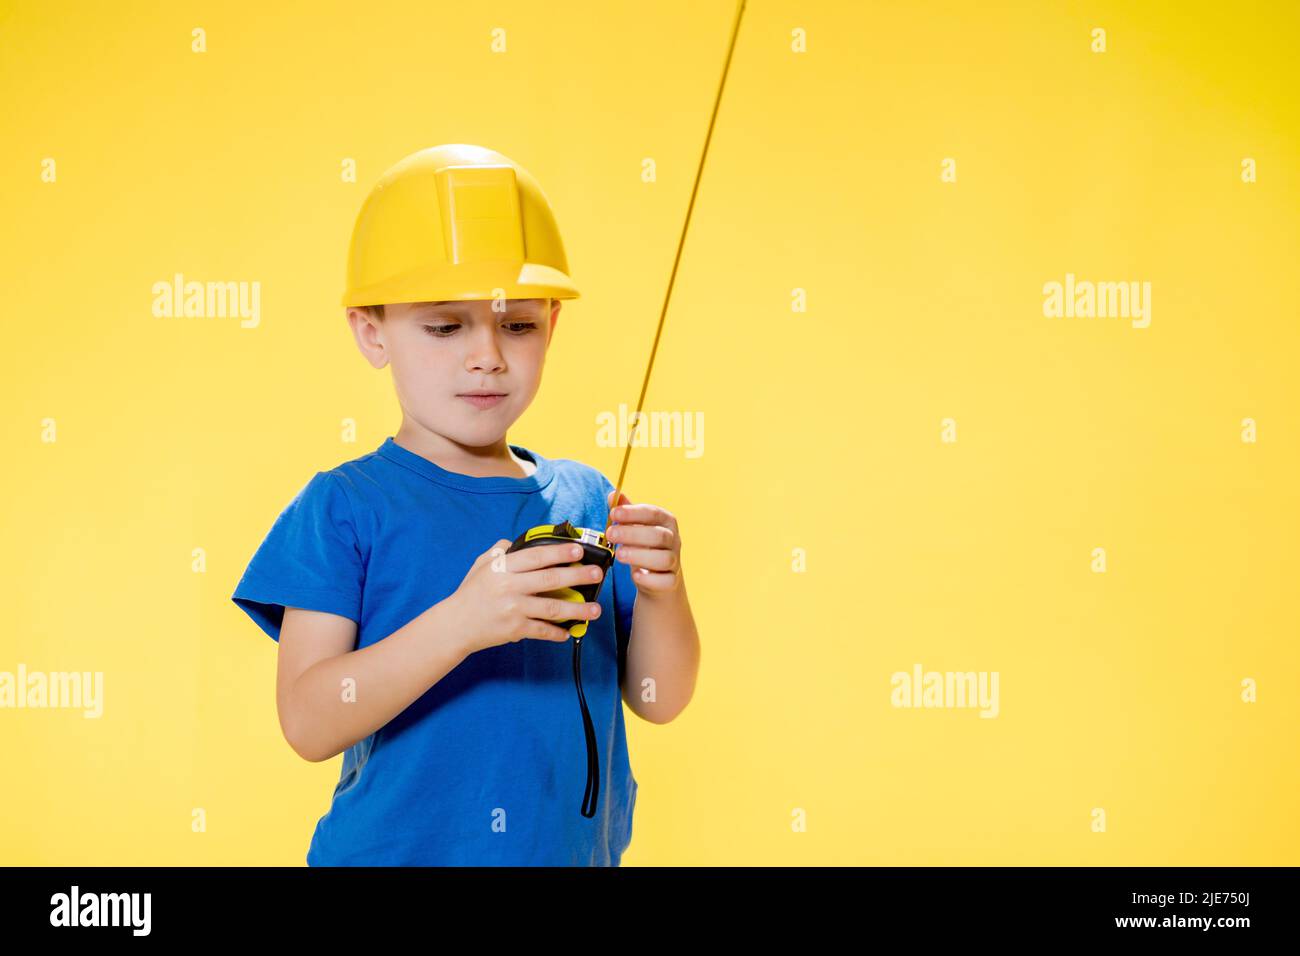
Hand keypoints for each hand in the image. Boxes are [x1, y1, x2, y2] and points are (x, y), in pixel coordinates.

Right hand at [445, 538, 604, 654]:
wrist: (455, 625)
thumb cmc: (470, 593)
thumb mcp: (481, 564)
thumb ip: (501, 551)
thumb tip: (520, 541)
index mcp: (502, 568)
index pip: (536, 556)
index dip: (559, 552)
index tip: (579, 550)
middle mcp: (509, 587)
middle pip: (549, 580)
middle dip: (577, 576)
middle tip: (596, 574)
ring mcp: (513, 609)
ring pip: (551, 608)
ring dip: (576, 609)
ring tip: (595, 609)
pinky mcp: (514, 630)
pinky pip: (541, 630)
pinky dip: (556, 632)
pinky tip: (569, 632)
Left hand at [606, 490, 681, 596]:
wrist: (658, 579)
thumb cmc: (645, 547)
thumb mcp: (635, 527)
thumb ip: (625, 511)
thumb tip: (613, 494)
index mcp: (666, 522)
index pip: (654, 513)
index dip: (633, 513)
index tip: (613, 513)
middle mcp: (673, 540)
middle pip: (659, 536)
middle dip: (633, 534)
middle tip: (610, 534)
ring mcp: (674, 562)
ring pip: (664, 559)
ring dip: (640, 556)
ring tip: (618, 554)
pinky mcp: (671, 582)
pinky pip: (666, 581)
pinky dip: (651, 579)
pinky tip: (636, 575)